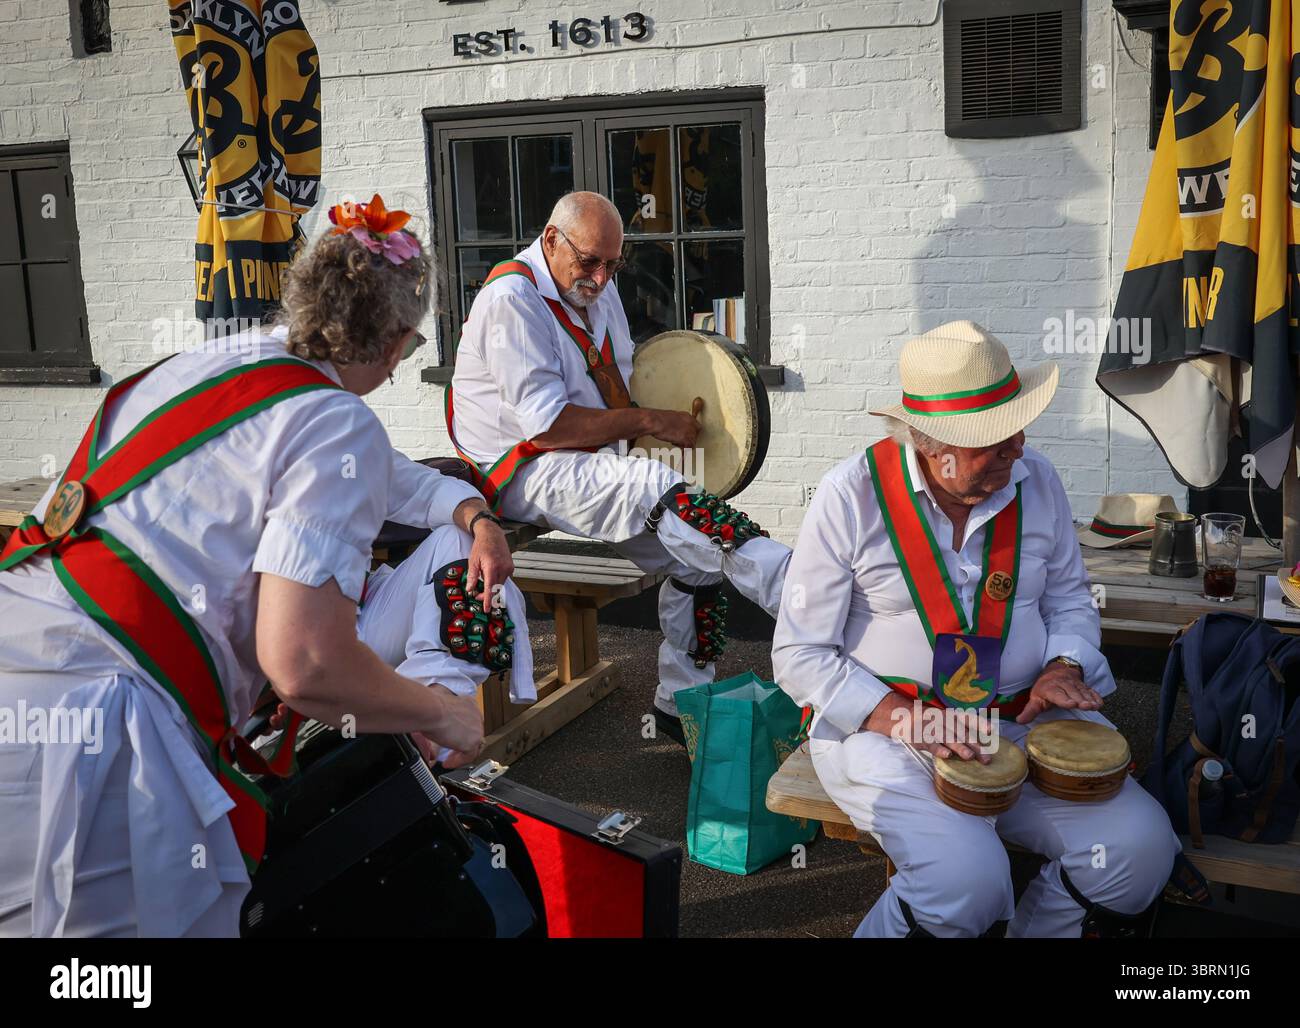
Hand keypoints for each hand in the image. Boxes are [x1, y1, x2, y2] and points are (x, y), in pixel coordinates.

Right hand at [425, 688, 483, 762]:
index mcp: (468, 703)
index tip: (452, 738)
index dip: (462, 732)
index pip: (471, 720)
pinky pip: (469, 756)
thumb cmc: (428, 706)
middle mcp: (475, 714)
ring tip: (450, 760)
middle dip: (463, 744)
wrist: (430, 710)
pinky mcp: (473, 741)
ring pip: (475, 746)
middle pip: (475, 733)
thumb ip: (441, 716)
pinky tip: (448, 763)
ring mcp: (476, 728)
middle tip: (452, 752)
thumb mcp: (438, 708)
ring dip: (462, 754)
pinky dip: (458, 762)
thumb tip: (434, 723)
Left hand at [467, 516, 512, 610]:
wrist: (492, 534)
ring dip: (492, 587)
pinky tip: (489, 576)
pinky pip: (504, 578)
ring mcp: (509, 567)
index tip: (487, 609)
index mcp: (492, 567)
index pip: (490, 588)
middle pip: (496, 588)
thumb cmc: (481, 546)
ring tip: (482, 584)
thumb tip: (470, 589)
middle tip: (477, 595)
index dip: (488, 600)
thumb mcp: (473, 561)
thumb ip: (472, 576)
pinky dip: (496, 580)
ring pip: (500, 584)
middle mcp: (503, 568)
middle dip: (488, 595)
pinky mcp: (511, 567)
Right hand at [650, 399, 702, 448]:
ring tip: (676, 444)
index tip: (687, 436)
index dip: (692, 432)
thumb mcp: (672, 417)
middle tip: (683, 443)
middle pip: (696, 434)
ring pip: (693, 442)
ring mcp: (689, 430)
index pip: (696, 426)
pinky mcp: (685, 438)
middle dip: (690, 439)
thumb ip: (678, 423)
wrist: (655, 421)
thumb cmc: (658, 419)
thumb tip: (678, 429)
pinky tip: (678, 449)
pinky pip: (688, 447)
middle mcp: (691, 423)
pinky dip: (684, 450)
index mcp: (687, 416)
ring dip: (685, 445)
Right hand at [862, 691, 988, 762]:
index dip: (979, 724)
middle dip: (974, 745)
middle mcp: (943, 720)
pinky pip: (931, 745)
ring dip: (959, 747)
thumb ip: (963, 728)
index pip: (967, 718)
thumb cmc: (931, 722)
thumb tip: (984, 741)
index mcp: (951, 715)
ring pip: (947, 739)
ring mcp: (932, 729)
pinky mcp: (921, 739)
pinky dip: (939, 750)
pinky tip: (946, 755)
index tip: (991, 731)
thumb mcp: (946, 720)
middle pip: (961, 733)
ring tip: (969, 756)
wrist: (904, 718)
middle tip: (986, 758)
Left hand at [1015, 661, 1102, 723]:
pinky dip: (1095, 696)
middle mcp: (1063, 685)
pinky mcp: (1083, 685)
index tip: (1071, 704)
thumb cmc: (1045, 689)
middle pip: (1072, 693)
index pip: (1057, 694)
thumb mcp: (1036, 698)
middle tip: (1086, 706)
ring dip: (1089, 699)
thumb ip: (1030, 711)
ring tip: (1094, 706)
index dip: (1064, 699)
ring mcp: (1074, 684)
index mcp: (1050, 689)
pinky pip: (1090, 690)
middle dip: (1080, 699)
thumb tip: (1019, 721)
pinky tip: (1100, 703)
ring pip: (1082, 691)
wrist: (1055, 671)